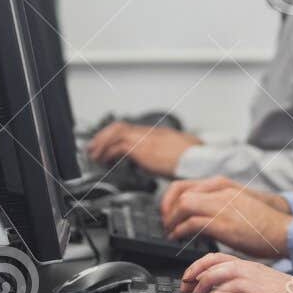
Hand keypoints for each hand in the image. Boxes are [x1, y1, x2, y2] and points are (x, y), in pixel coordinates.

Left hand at [86, 121, 201, 176]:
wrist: (199, 160)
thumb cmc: (192, 161)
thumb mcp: (174, 156)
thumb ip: (159, 158)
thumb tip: (149, 165)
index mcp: (157, 134)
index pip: (130, 129)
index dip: (116, 136)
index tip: (108, 144)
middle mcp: (149, 133)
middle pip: (119, 127)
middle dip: (103, 136)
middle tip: (94, 147)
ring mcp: (145, 139)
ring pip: (115, 134)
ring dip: (102, 144)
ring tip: (94, 155)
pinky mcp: (142, 149)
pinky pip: (118, 147)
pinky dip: (107, 153)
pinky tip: (104, 161)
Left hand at [160, 177, 287, 224]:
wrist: (283, 231)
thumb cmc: (263, 222)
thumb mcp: (237, 203)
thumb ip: (218, 203)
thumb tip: (198, 214)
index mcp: (223, 185)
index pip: (185, 185)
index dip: (170, 199)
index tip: (167, 211)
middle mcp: (220, 191)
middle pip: (180, 193)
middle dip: (167, 209)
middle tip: (166, 223)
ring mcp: (221, 206)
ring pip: (184, 206)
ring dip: (172, 221)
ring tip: (170, 232)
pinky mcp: (223, 224)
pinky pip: (192, 223)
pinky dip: (180, 231)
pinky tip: (178, 238)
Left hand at [183, 254, 292, 292]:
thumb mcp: (265, 291)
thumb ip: (245, 289)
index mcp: (255, 269)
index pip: (220, 258)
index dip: (199, 265)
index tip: (187, 277)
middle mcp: (256, 274)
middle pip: (219, 266)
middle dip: (196, 276)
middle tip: (185, 289)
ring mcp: (261, 288)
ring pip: (226, 281)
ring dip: (207, 291)